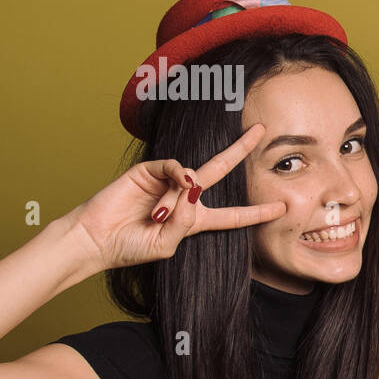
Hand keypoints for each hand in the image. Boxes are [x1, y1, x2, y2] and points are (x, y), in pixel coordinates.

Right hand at [68, 124, 286, 272]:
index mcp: (194, 220)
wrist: (95, 240)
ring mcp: (168, 181)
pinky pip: (175, 167)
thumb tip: (195, 189)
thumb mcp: (167, 245)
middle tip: (262, 131)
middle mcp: (186, 197)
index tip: (282, 207)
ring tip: (156, 215)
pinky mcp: (150, 171)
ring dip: (177, 199)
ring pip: (193, 177)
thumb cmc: (130, 247)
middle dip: (241, 150)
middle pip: (221, 170)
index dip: (257, 212)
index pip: (233, 215)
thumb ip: (186, 221)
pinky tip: (170, 190)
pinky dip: (175, 178)